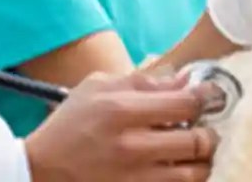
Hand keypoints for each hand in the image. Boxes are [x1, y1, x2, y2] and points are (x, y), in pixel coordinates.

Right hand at [24, 71, 218, 181]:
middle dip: (208, 133)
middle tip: (204, 128)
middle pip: (197, 142)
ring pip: (193, 174)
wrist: (42, 168)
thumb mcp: (98, 87)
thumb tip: (183, 79)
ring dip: (201, 161)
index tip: (209, 97)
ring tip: (195, 152)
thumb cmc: (71, 122)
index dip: (205, 99)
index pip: (184, 104)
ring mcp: (133, 178)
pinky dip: (185, 180)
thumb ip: (143, 81)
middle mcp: (130, 146)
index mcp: (121, 110)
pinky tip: (178, 169)